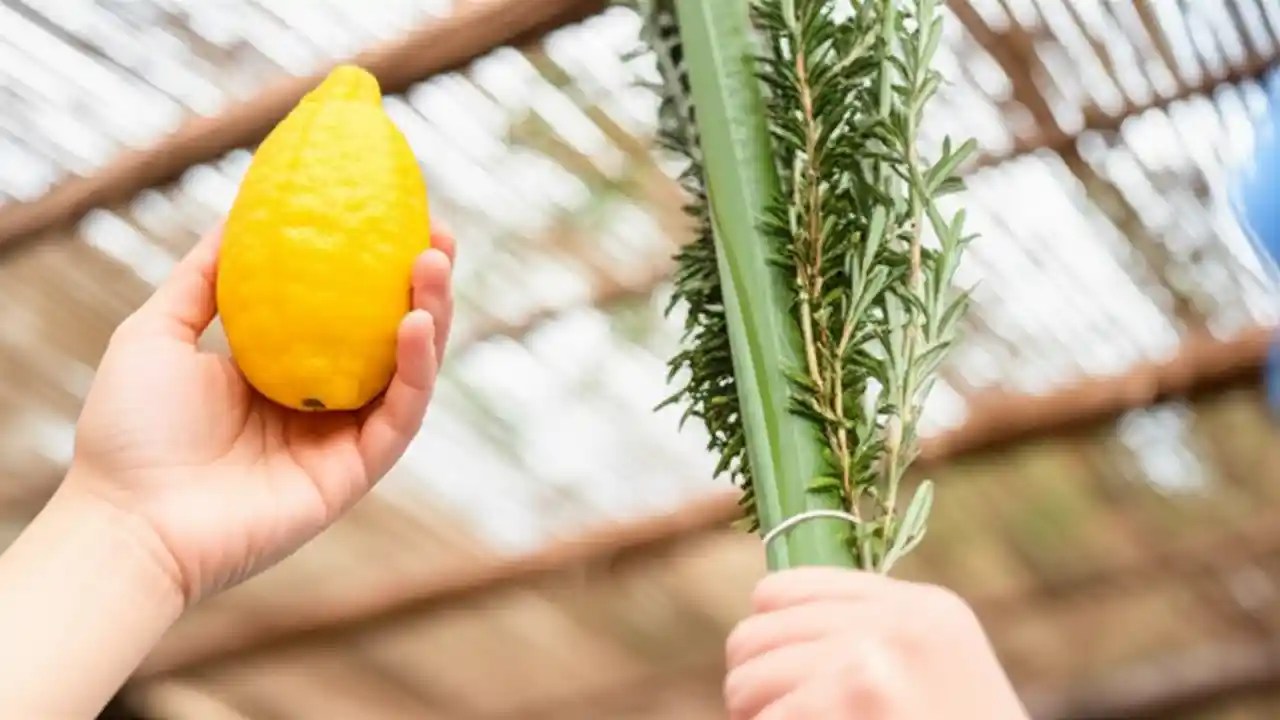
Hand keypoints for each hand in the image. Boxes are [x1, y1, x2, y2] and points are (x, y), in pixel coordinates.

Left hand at [65, 226, 454, 604]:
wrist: (128, 518)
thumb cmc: (130, 430)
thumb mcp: (157, 331)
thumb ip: (201, 278)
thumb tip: (236, 213)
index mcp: (282, 372)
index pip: (346, 313)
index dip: (376, 267)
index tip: (396, 216)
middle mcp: (320, 404)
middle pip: (391, 338)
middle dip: (423, 286)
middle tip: (438, 235)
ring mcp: (341, 440)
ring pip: (409, 374)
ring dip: (432, 317)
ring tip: (433, 264)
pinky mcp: (354, 474)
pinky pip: (399, 417)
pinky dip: (416, 371)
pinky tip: (415, 325)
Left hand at [724, 568, 1027, 719]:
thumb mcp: (937, 672)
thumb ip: (874, 635)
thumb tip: (767, 612)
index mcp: (923, 607)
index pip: (783, 589)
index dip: (770, 638)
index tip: (786, 678)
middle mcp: (897, 623)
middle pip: (755, 632)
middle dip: (755, 684)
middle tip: (779, 719)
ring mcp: (870, 664)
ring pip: (746, 679)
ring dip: (755, 718)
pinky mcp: (845, 703)